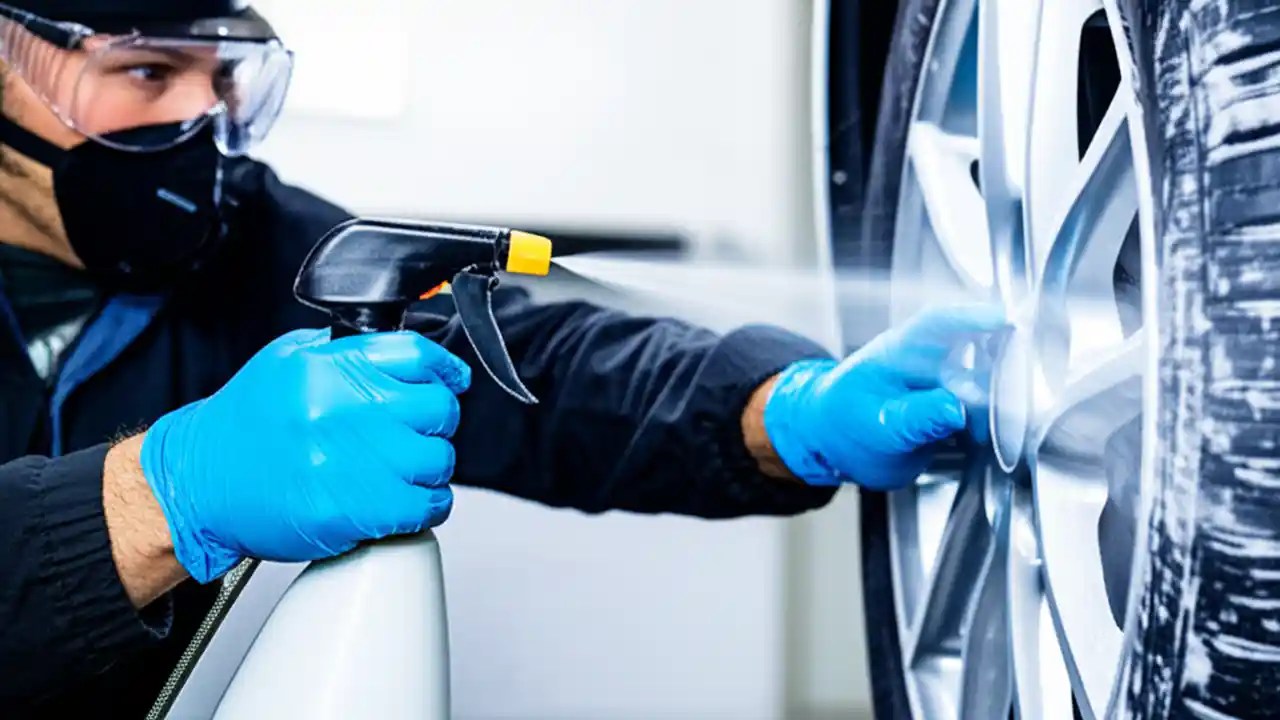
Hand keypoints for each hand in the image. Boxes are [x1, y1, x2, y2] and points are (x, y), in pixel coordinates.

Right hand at [140, 329, 470, 582]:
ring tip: (403, 469)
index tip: (452, 380)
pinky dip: (428, 505)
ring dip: (431, 466)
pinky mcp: (353, 512)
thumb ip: (342, 352)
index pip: (418, 355)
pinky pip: (427, 506)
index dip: (445, 369)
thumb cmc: (241, 428)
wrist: (198, 486)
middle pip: (438, 408)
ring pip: (440, 460)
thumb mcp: (284, 362)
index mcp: (330, 368)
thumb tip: (401, 354)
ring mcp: (352, 463)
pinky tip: (406, 500)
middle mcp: (345, 411)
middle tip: (416, 431)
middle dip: (436, 420)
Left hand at [762, 304, 1006, 489]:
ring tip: (1009, 423)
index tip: (1004, 319)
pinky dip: (993, 421)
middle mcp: (924, 362)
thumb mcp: (877, 426)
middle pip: (974, 348)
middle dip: (1003, 362)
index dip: (973, 318)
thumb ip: (917, 418)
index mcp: (898, 352)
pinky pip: (980, 409)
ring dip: (1001, 398)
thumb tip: (956, 409)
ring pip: (983, 381)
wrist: (830, 444)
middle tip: (1021, 387)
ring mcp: (939, 385)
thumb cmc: (843, 424)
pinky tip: (999, 436)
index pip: (938, 323)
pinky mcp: (949, 409)